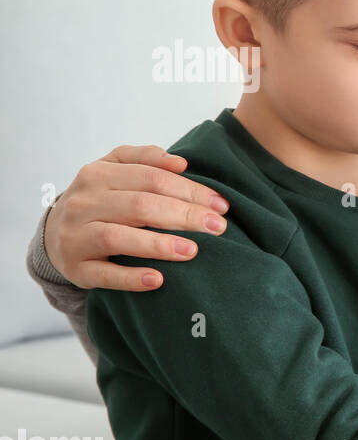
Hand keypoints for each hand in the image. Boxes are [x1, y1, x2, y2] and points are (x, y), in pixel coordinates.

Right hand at [44, 145, 229, 289]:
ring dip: (158, 245)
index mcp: (97, 174)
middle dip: (184, 216)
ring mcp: (76, 236)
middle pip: (140, 206)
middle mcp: (83, 203)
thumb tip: (180, 162)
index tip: (221, 205)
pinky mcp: (76, 268)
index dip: (190, 191)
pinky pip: (104, 274)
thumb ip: (145, 159)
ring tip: (192, 251)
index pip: (152, 178)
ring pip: (118, 238)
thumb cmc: (99, 200)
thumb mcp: (114, 170)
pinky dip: (131, 278)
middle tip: (218, 227)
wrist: (54, 235)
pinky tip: (157, 280)